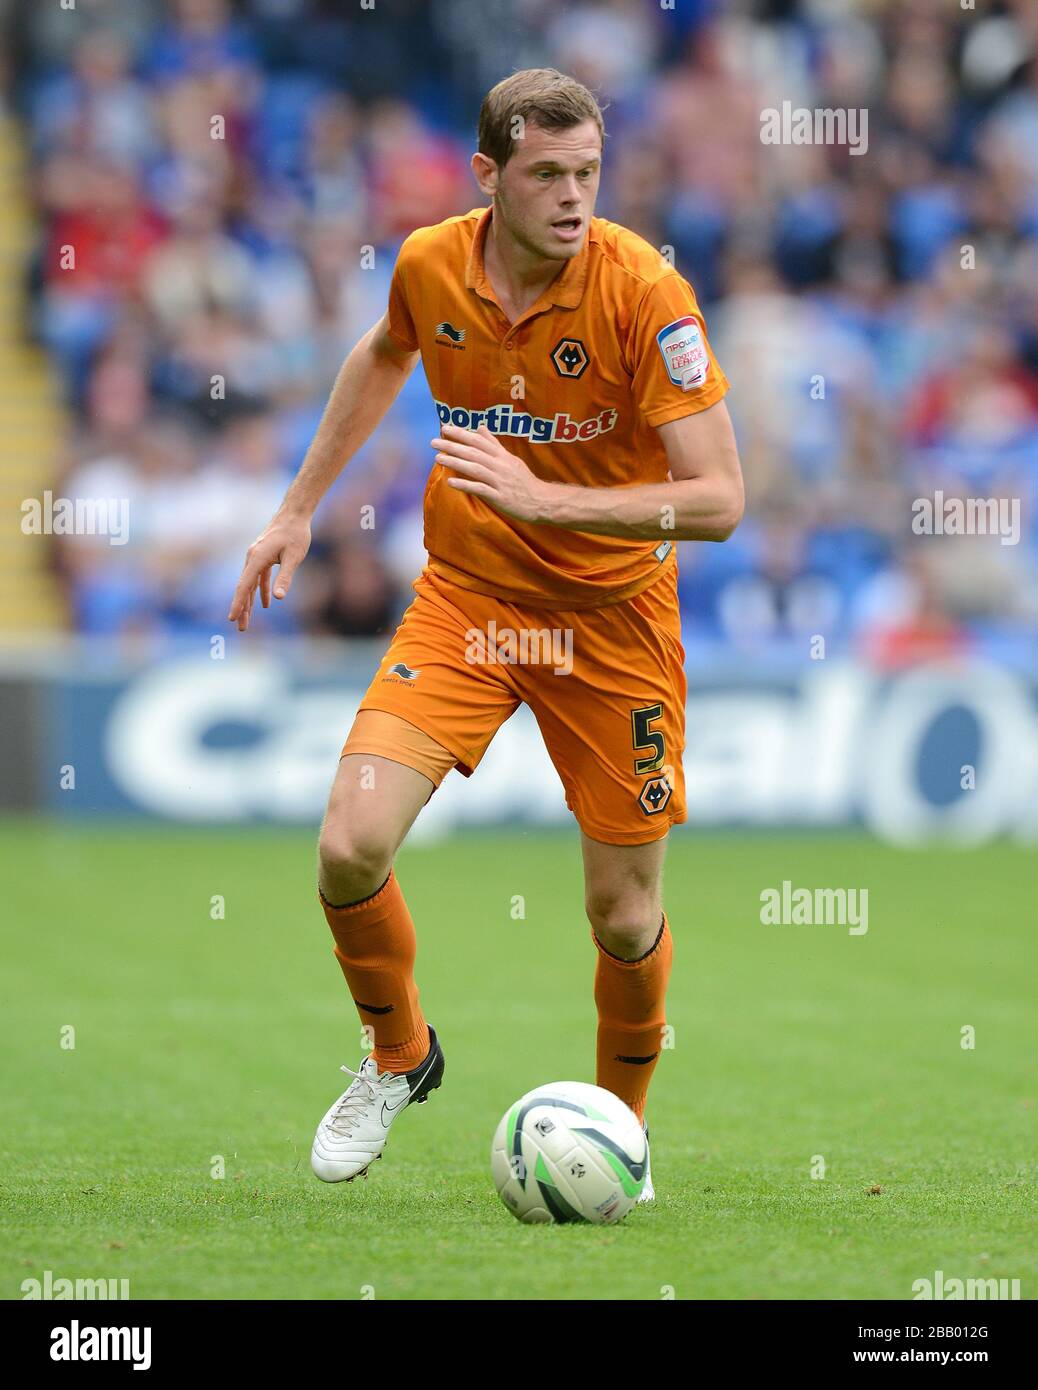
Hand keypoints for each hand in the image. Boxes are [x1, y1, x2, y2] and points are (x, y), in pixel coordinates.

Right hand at [227, 514, 310, 631]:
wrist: (294, 513)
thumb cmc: (296, 534)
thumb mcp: (294, 557)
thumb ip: (286, 577)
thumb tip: (279, 598)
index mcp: (257, 558)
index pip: (244, 586)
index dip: (238, 603)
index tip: (232, 618)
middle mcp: (252, 557)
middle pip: (244, 587)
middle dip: (242, 608)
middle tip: (241, 628)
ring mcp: (256, 556)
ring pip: (249, 583)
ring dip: (249, 602)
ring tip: (247, 620)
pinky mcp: (262, 555)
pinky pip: (259, 577)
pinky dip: (260, 590)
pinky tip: (266, 603)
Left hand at [432, 423, 555, 523]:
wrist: (541, 501)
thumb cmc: (524, 481)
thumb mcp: (511, 459)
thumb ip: (494, 444)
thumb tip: (481, 426)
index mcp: (501, 456)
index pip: (479, 441)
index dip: (461, 434)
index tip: (445, 428)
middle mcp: (500, 466)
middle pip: (474, 452)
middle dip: (453, 446)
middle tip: (434, 442)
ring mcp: (500, 481)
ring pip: (475, 468)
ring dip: (455, 462)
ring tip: (438, 458)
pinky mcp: (500, 497)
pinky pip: (480, 489)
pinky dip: (465, 484)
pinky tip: (451, 482)